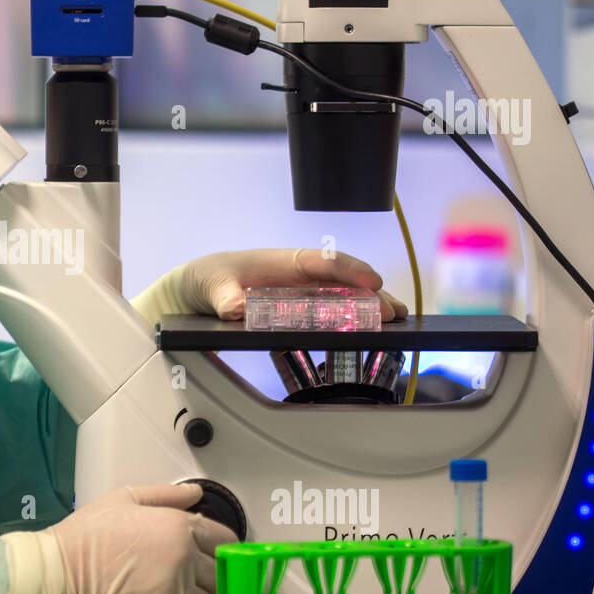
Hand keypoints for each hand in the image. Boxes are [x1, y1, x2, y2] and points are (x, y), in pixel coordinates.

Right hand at [46, 483, 236, 593]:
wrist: (60, 574)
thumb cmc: (86, 536)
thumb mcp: (125, 499)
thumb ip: (167, 495)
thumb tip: (194, 494)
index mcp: (178, 527)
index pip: (224, 540)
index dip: (221, 546)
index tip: (216, 553)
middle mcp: (183, 560)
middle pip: (219, 574)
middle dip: (206, 574)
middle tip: (183, 573)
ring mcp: (174, 593)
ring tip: (162, 589)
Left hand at [181, 248, 407, 321]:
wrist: (198, 288)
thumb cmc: (210, 277)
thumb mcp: (213, 286)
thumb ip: (225, 298)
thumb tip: (236, 309)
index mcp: (283, 263)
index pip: (322, 263)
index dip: (348, 270)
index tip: (371, 279)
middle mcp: (299, 277)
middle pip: (342, 282)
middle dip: (370, 293)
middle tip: (393, 310)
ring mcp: (301, 295)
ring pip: (342, 299)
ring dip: (369, 308)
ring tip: (395, 318)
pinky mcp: (298, 313)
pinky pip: (329, 315)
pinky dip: (351, 322)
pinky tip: (371, 330)